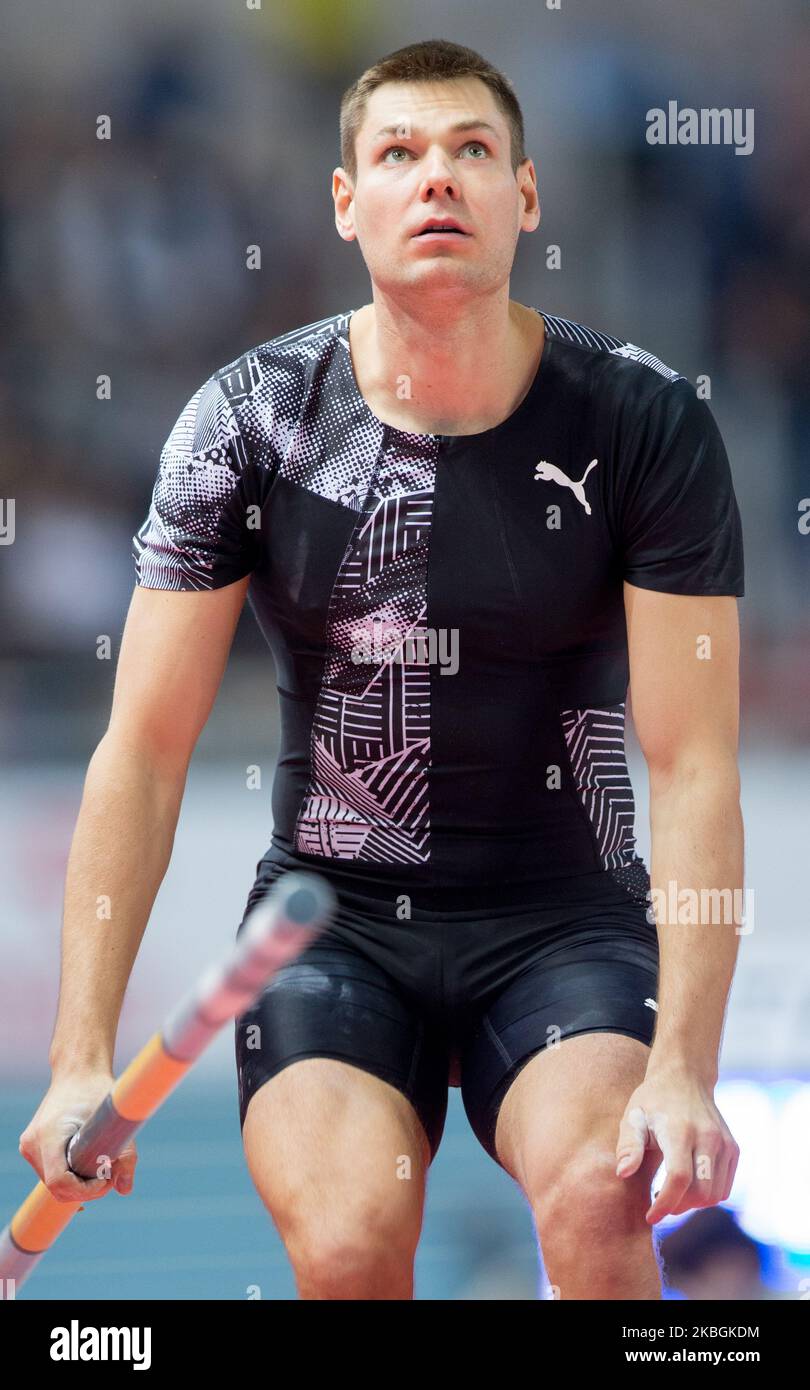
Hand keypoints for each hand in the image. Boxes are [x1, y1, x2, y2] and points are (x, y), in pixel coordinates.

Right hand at [18, 1071, 137, 1203]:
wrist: (78, 1071)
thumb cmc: (97, 1090)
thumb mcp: (116, 1118)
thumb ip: (126, 1154)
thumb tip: (125, 1189)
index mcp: (49, 1136)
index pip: (60, 1182)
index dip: (85, 1190)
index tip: (106, 1178)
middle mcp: (33, 1144)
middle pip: (57, 1187)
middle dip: (86, 1189)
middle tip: (110, 1174)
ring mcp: (29, 1147)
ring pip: (54, 1184)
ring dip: (79, 1183)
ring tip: (101, 1166)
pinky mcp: (33, 1147)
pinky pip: (50, 1174)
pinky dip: (70, 1176)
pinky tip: (88, 1175)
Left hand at [614, 1063, 738, 1223]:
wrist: (685, 1077)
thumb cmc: (652, 1100)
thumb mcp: (633, 1117)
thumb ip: (628, 1145)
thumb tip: (623, 1173)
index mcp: (680, 1130)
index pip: (679, 1178)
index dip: (665, 1204)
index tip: (650, 1216)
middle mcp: (708, 1137)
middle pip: (700, 1192)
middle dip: (678, 1206)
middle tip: (658, 1203)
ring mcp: (725, 1144)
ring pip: (715, 1194)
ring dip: (693, 1204)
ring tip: (671, 1194)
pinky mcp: (733, 1149)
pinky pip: (724, 1188)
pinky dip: (707, 1196)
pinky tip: (688, 1187)